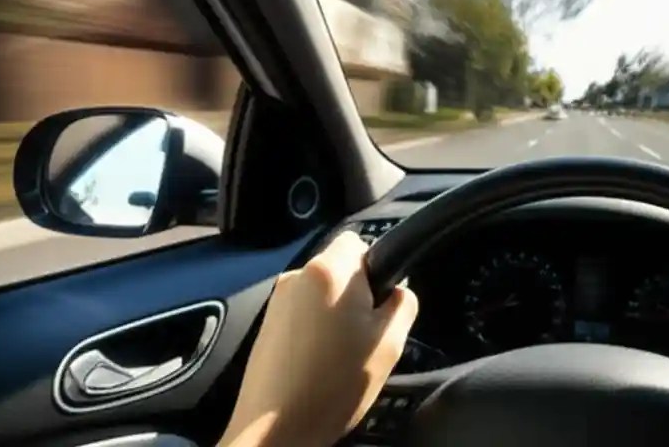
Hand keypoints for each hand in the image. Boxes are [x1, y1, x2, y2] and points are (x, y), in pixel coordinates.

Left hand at [219, 232, 417, 446]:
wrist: (275, 430)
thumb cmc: (334, 384)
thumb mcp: (389, 343)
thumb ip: (403, 304)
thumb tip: (399, 291)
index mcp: (328, 270)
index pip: (361, 241)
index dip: (377, 269)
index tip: (381, 303)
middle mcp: (296, 277)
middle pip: (339, 269)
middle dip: (356, 295)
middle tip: (365, 334)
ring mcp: (276, 302)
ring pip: (321, 294)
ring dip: (335, 315)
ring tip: (340, 356)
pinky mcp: (265, 327)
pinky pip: (302, 315)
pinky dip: (315, 332)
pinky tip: (320, 365)